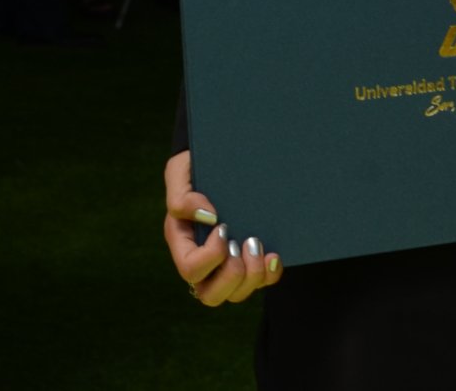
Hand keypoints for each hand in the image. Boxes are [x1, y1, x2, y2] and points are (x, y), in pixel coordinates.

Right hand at [162, 150, 279, 305]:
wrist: (221, 160)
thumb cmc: (196, 167)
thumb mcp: (180, 171)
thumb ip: (182, 196)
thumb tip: (207, 217)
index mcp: (183, 242)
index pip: (190, 269)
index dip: (209, 257)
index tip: (224, 227)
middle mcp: (203, 261)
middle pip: (211, 296)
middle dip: (233, 275)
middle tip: (246, 243)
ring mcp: (227, 264)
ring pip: (237, 295)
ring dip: (253, 276)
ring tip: (259, 245)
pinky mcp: (250, 260)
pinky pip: (261, 283)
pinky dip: (270, 274)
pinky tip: (275, 255)